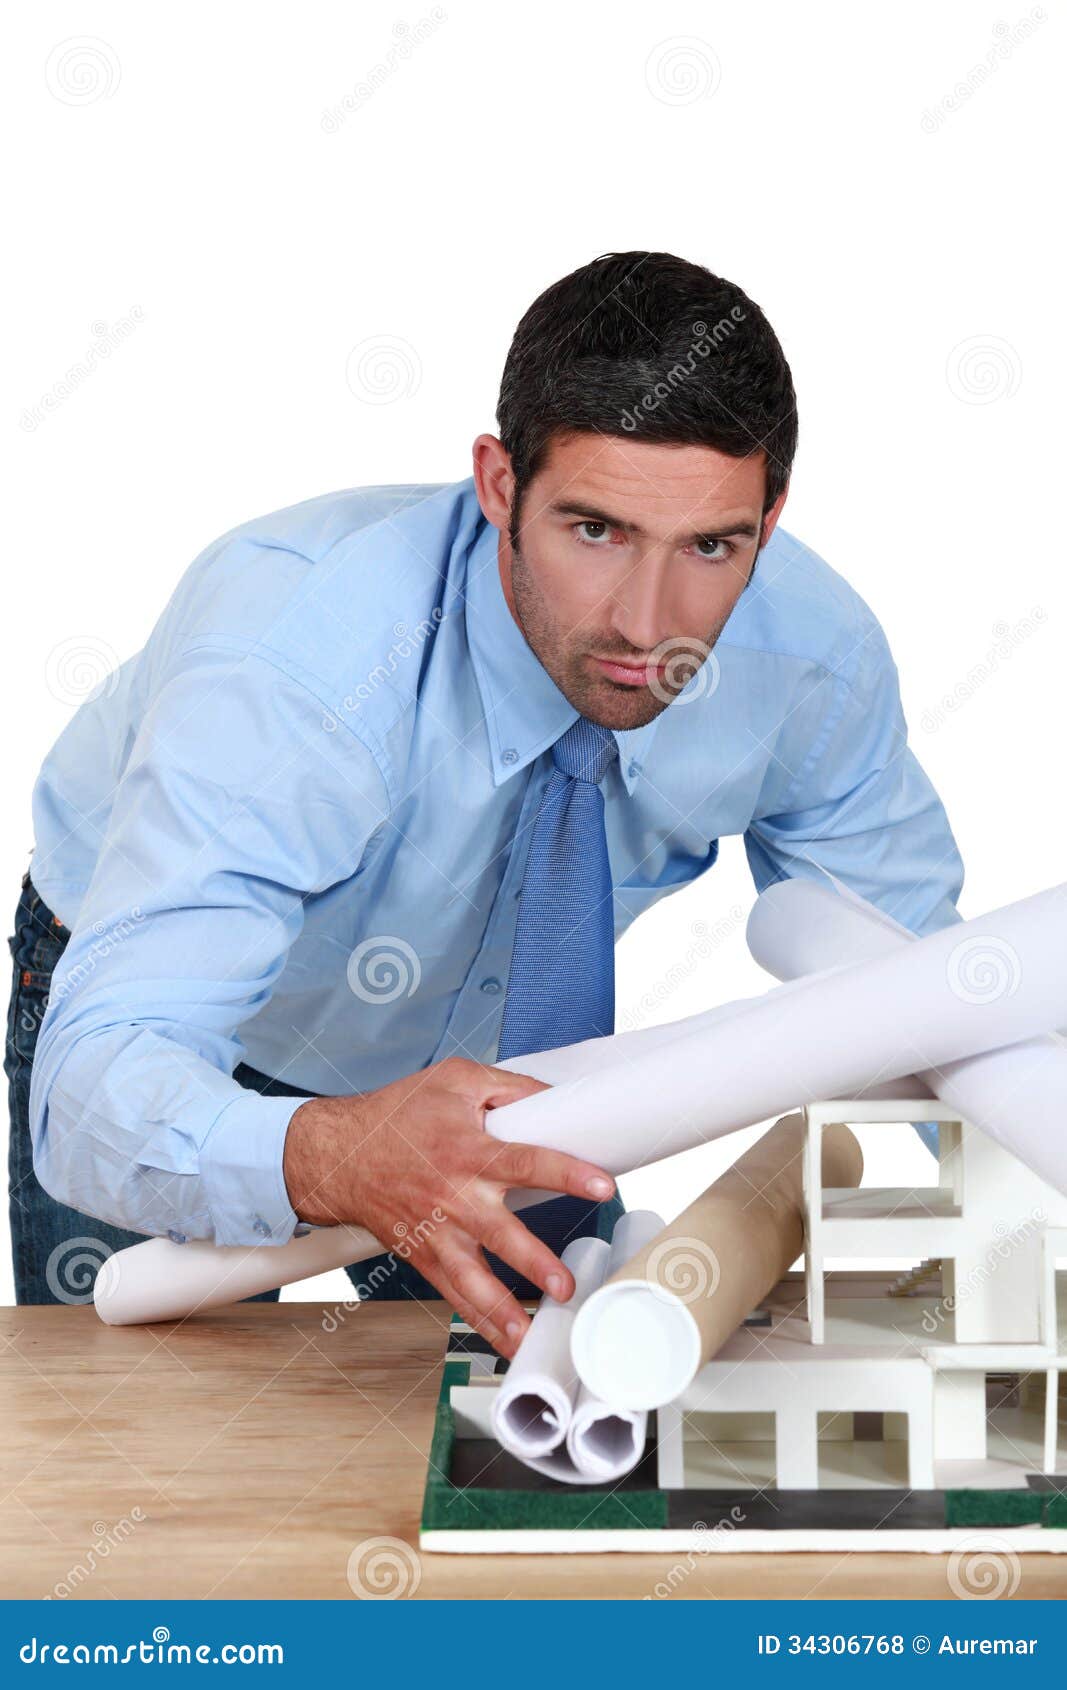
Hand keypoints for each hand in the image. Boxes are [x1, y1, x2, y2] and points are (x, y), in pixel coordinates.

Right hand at [282, 1055, 615, 1355]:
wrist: (340, 1154)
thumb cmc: (398, 1114)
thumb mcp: (455, 1080)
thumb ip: (509, 1088)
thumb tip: (556, 1098)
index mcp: (469, 1151)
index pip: (526, 1162)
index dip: (566, 1173)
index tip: (603, 1186)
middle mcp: (454, 1197)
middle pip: (500, 1234)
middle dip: (534, 1262)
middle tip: (566, 1284)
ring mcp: (437, 1233)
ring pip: (473, 1279)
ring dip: (504, 1309)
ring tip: (532, 1333)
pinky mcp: (425, 1256)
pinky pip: (455, 1294)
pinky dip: (481, 1321)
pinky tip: (508, 1343)